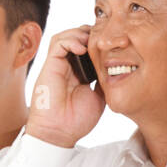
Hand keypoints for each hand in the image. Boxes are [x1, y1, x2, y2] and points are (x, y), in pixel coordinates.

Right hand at [25, 25, 105, 148]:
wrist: (59, 132)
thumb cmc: (76, 120)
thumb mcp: (99, 98)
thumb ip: (104, 82)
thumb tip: (116, 70)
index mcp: (79, 73)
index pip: (87, 48)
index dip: (98, 42)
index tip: (112, 44)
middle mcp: (67, 66)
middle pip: (76, 38)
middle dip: (90, 34)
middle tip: (104, 38)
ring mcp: (58, 65)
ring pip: (66, 36)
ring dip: (80, 34)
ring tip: (92, 41)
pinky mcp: (50, 66)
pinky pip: (57, 44)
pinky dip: (70, 40)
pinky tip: (82, 48)